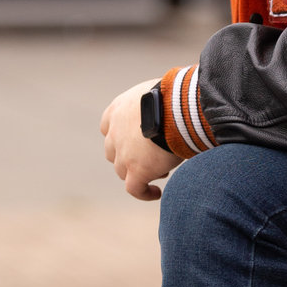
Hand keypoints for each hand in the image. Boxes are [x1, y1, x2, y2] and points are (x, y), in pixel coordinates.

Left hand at [100, 78, 179, 201]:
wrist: (179, 107)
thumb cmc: (176, 94)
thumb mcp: (157, 93)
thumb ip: (154, 104)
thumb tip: (171, 105)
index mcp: (118, 109)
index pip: (108, 127)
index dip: (119, 137)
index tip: (134, 141)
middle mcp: (115, 132)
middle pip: (114, 151)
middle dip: (129, 156)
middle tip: (152, 155)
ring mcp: (123, 154)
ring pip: (123, 171)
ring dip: (138, 172)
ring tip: (162, 170)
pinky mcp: (137, 171)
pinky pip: (135, 189)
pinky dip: (144, 193)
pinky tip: (156, 193)